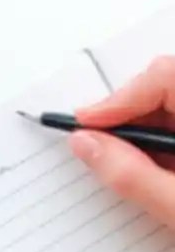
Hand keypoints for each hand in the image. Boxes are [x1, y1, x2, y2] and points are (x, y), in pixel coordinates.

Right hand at [74, 56, 174, 223]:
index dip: (119, 101)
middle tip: (102, 150)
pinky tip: (164, 173)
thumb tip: (85, 144)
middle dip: (130, 116)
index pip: (163, 77)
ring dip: (147, 132)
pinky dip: (165, 142)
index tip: (86, 127)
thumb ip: (131, 175)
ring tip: (142, 173)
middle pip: (166, 86)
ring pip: (171, 104)